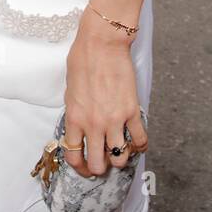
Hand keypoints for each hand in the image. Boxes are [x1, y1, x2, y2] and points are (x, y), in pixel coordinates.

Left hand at [62, 8, 147, 175]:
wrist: (102, 43)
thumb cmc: (82, 60)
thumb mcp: (70, 90)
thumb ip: (76, 112)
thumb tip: (80, 127)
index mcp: (74, 118)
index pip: (74, 155)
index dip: (79, 167)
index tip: (84, 167)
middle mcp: (93, 124)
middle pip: (98, 163)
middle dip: (100, 168)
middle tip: (103, 162)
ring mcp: (114, 120)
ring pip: (119, 158)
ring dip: (120, 158)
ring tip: (120, 151)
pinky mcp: (131, 112)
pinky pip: (139, 140)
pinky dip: (140, 146)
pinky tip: (138, 143)